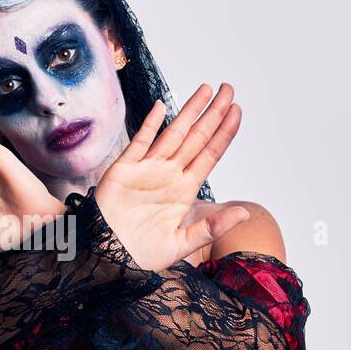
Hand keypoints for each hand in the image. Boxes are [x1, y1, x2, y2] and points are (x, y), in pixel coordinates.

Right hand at [94, 83, 249, 271]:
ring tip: (207, 90)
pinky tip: (161, 107)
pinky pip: (140, 142)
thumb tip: (243, 212)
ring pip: (173, 133)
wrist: (106, 259)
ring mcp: (147, 170)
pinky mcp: (123, 170)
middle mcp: (169, 175)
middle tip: (229, 89)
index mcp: (184, 191)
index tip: (238, 111)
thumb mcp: (182, 245)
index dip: (224, 132)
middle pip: (196, 138)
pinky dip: (149, 124)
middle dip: (213, 113)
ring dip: (189, 112)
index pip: (210, 154)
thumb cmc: (141, 256)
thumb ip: (212, 228)